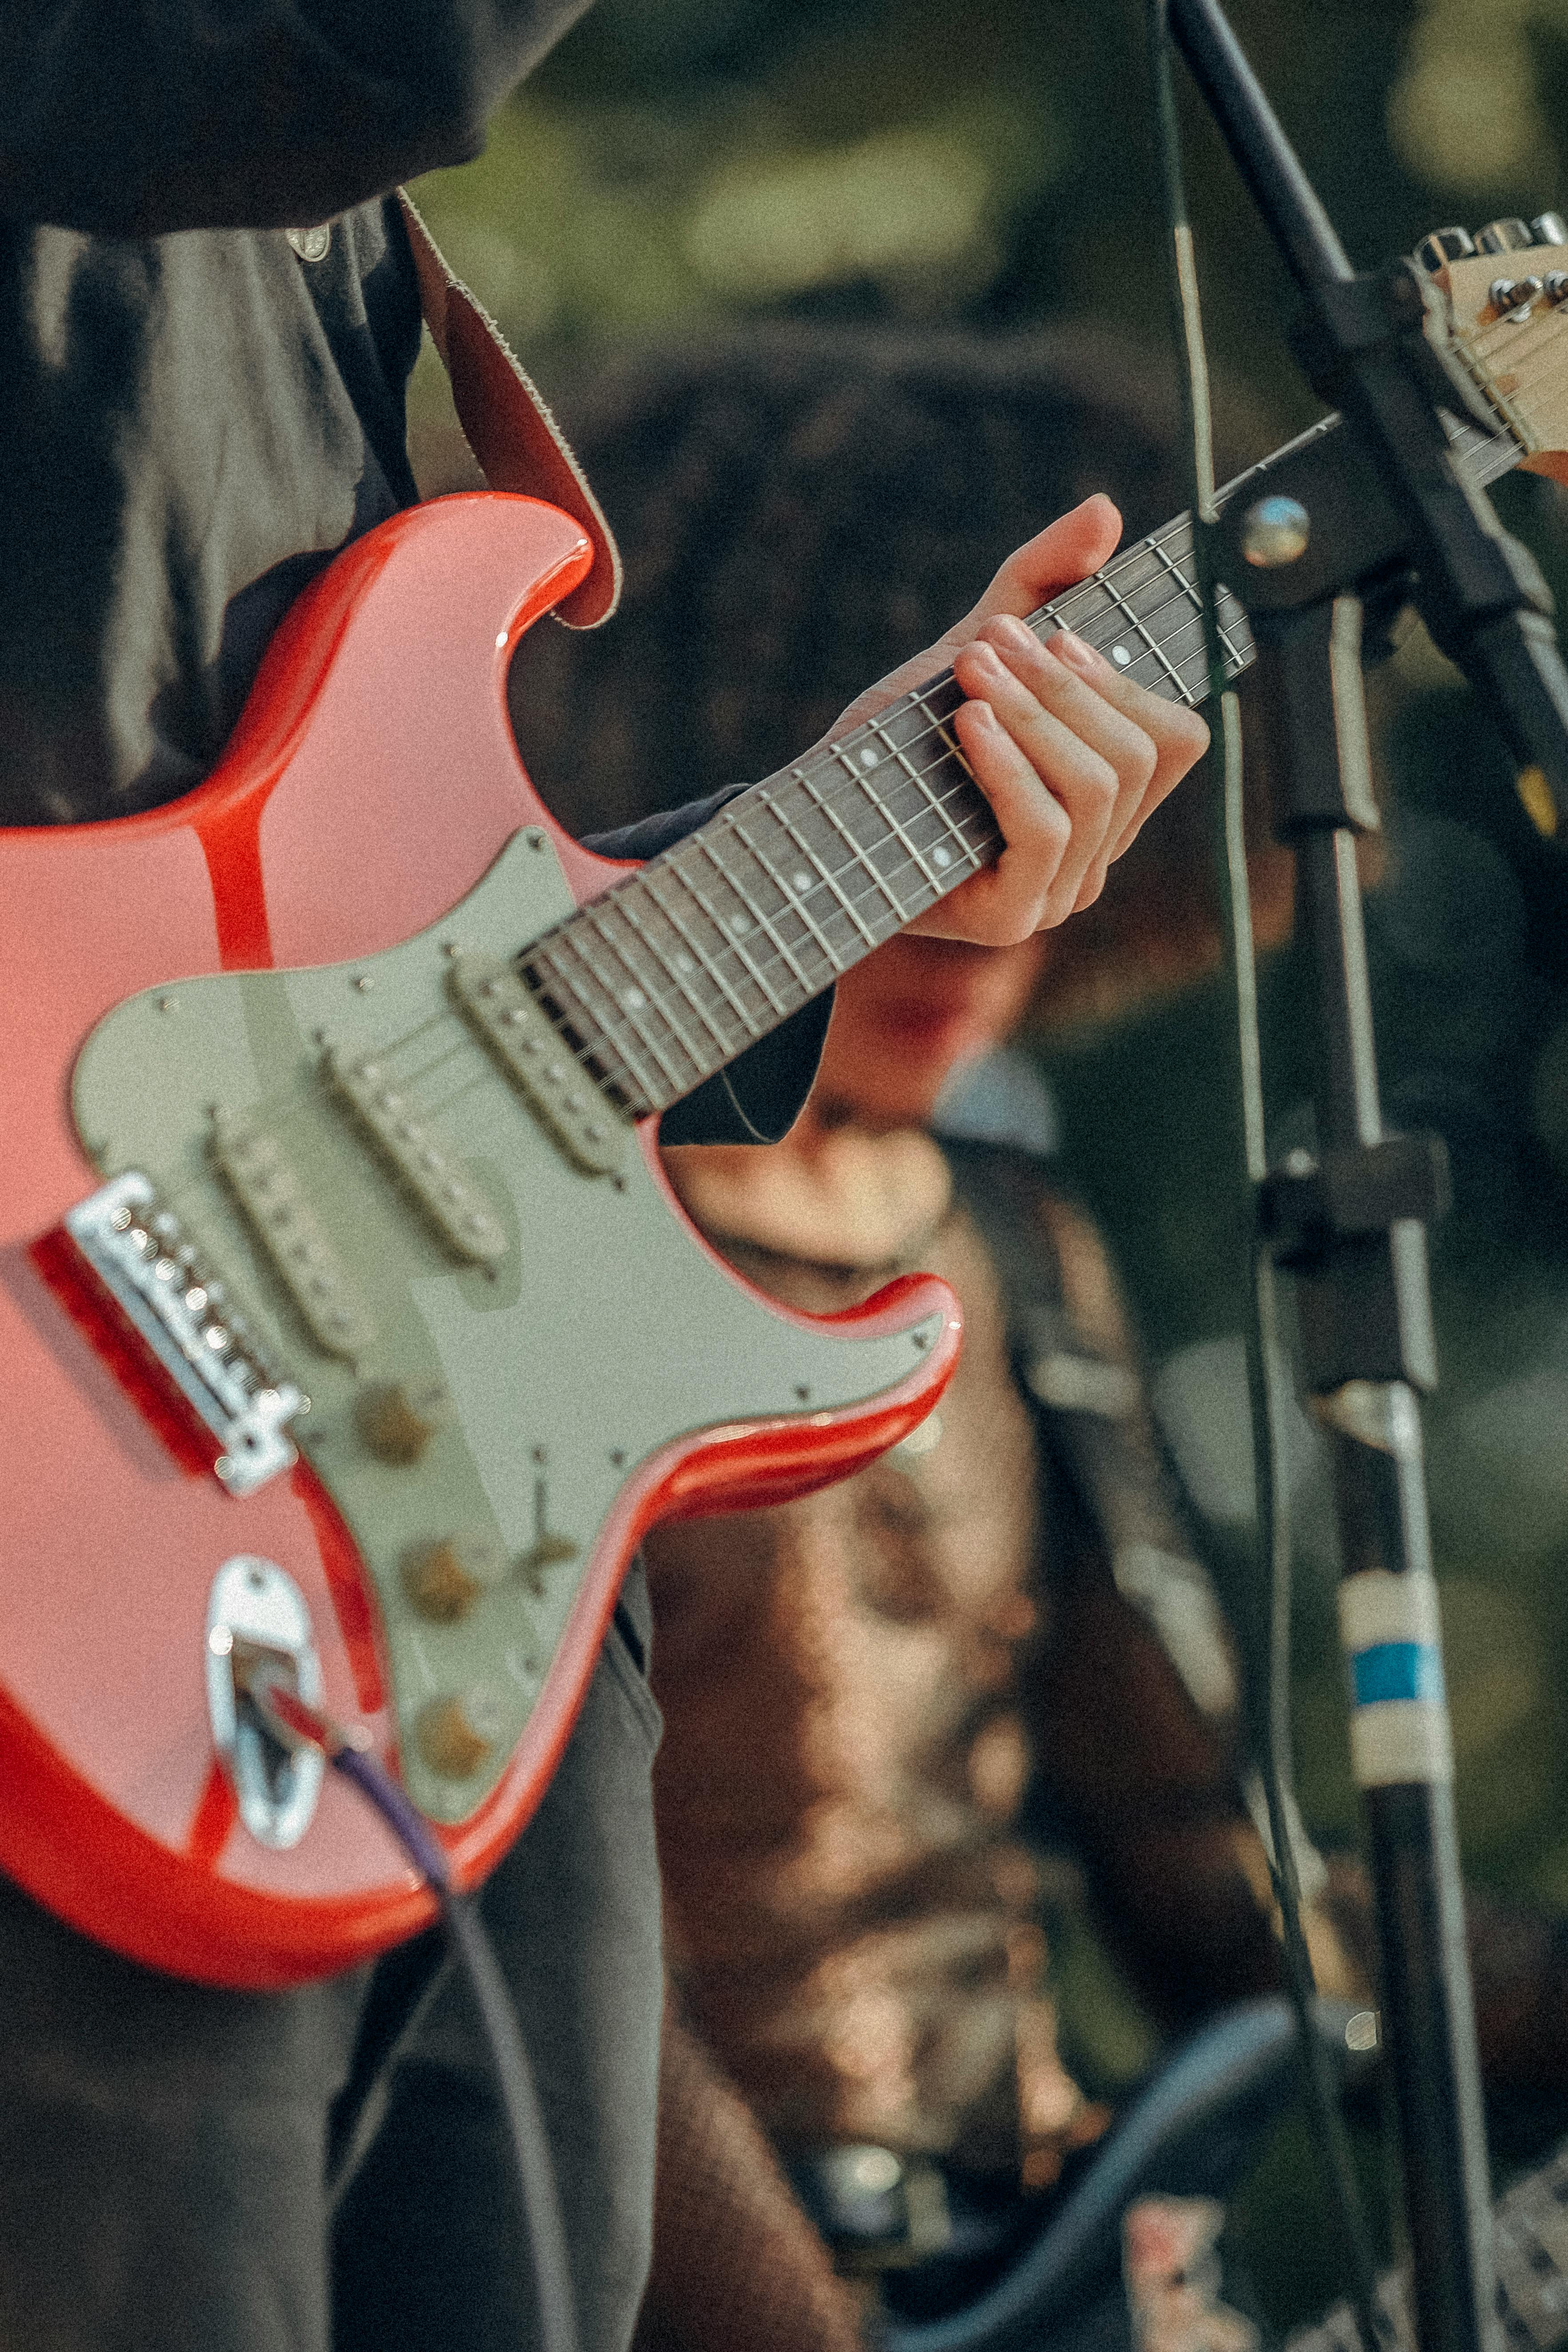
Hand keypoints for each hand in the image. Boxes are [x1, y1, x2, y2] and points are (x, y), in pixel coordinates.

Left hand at [824, 496, 1209, 945]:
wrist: (812, 820)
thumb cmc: (898, 744)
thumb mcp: (970, 648)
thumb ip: (1039, 582)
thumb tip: (1104, 511)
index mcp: (1103, 797)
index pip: (1175, 740)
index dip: (1124, 680)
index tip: (1054, 637)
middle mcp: (1095, 850)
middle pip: (1138, 755)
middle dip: (1065, 686)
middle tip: (987, 646)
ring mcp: (1057, 892)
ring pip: (1097, 789)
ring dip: (1035, 714)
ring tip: (971, 673)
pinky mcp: (1011, 917)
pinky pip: (1046, 834)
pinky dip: (1010, 767)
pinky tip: (969, 725)